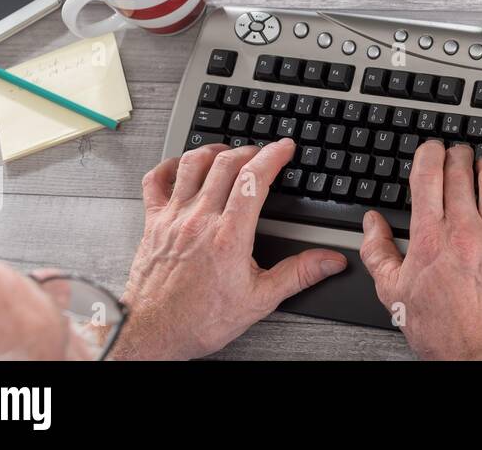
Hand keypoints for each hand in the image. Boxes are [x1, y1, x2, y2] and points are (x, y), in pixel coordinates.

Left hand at [112, 139, 346, 359]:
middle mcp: (199, 220)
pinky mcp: (152, 223)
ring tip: (228, 152)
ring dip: (213, 151)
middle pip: (225, 163)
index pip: (254, 179)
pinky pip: (155, 180)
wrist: (153, 333)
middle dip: (249, 150)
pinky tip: (180, 166)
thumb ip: (298, 274)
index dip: (273, 156)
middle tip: (262, 153)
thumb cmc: (199, 319)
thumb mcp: (259, 300)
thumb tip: (329, 261)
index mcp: (228, 236)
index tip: (284, 148)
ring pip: (191, 164)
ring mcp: (173, 218)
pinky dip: (168, 165)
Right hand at [360, 141, 481, 359]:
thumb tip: (372, 223)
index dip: (430, 152)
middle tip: (458, 156)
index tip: (432, 150)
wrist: (477, 357)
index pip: (429, 174)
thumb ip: (377, 252)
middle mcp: (465, 230)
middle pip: (461, 170)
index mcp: (431, 237)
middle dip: (458, 155)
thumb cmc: (440, 330)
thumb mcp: (393, 293)